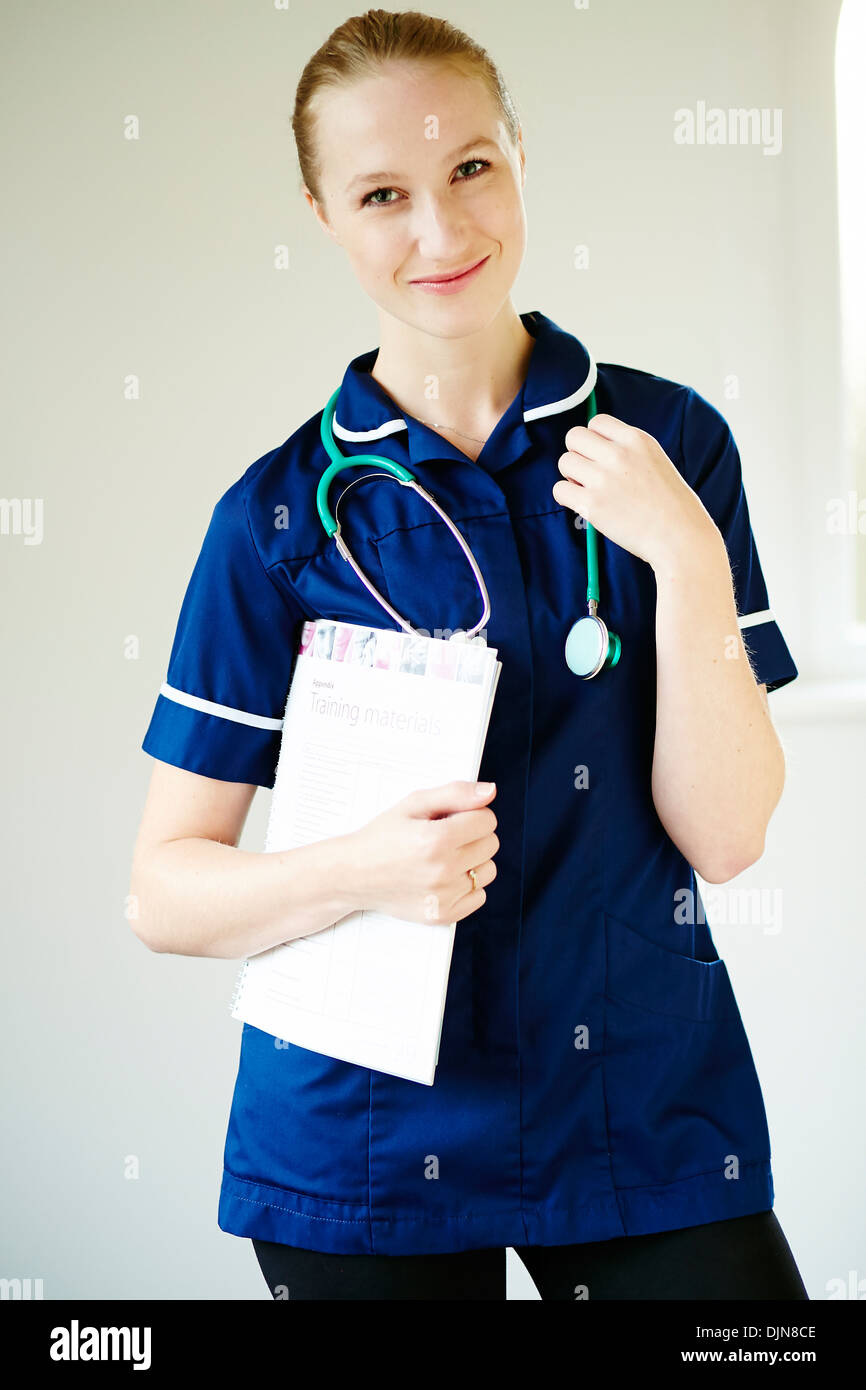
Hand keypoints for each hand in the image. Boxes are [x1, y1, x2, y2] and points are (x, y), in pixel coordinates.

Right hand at [346, 780, 498, 924]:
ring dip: (473, 861)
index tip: (452, 818)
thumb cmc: (382, 837)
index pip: (487, 820)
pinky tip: (444, 878)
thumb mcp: (413, 804)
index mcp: (436, 839)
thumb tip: (490, 791)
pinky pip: (480, 896)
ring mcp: (444, 896)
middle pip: (491, 844)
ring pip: (488, 871)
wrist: (353, 875)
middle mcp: (442, 870)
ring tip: (444, 858)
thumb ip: (455, 793)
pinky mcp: (443, 915)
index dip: (471, 814)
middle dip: (472, 836)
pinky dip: (467, 887)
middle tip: (445, 837)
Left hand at [551, 413, 718, 569]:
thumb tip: (596, 451)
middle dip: (577, 454)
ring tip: (590, 491)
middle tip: (590, 473)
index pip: (596, 422)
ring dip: (571, 476)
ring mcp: (603, 479)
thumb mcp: (656, 461)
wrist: (680, 537)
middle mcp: (618, 454)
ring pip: (564, 462)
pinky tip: (583, 505)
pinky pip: (559, 490)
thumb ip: (628, 451)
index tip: (601, 456)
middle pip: (574, 437)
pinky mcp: (592, 505)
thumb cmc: (673, 505)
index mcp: (636, 439)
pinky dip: (567, 497)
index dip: (594, 439)